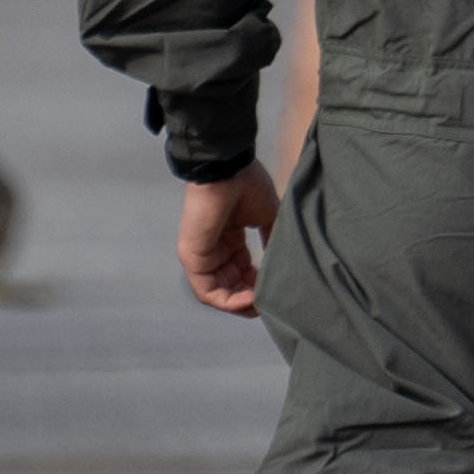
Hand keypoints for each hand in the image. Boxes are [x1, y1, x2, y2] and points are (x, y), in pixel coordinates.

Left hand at [175, 166, 277, 316]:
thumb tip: (281, 264)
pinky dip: (229, 301)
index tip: (276, 287)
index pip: (242, 271)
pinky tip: (250, 298)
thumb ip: (271, 241)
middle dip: (251, 298)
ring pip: (219, 294)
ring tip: (261, 304)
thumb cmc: (247, 186)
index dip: (259, 283)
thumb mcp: (268, 216)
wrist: (228, 169)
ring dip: (241, 304)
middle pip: (231, 286)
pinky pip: (208, 291)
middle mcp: (214, 250)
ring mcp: (201, 256)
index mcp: (230, 239)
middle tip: (270, 303)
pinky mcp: (192, 259)